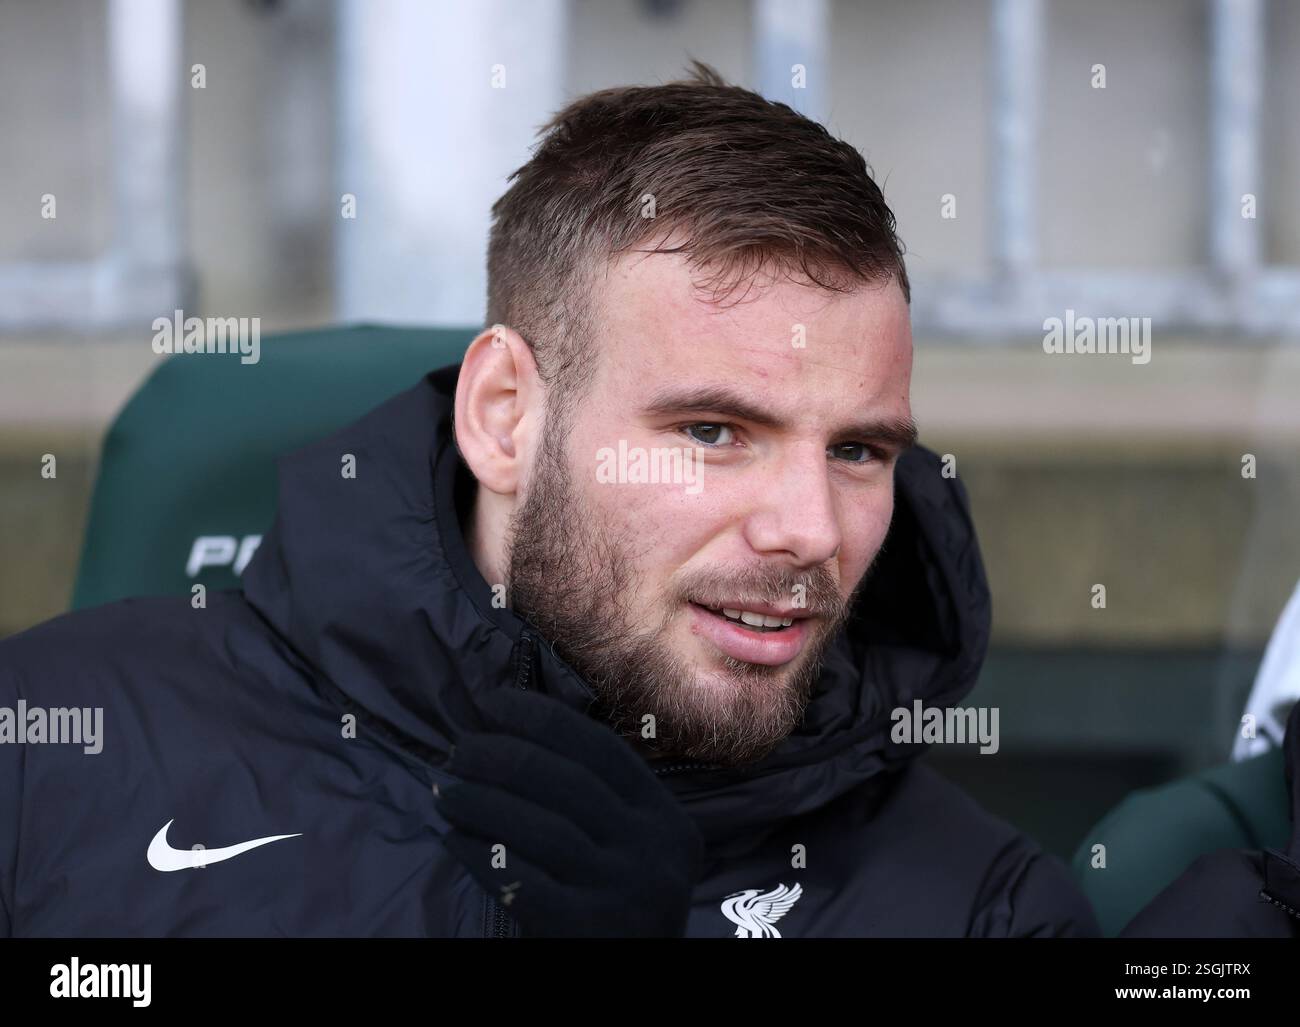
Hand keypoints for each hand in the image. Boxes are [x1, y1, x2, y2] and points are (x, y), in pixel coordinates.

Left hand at [435, 686, 705, 936]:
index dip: (543, 718)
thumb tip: (510, 732)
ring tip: (445, 792)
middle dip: (502, 755)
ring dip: (483, 802)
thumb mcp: (629, 849)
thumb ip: (596, 801)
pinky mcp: (591, 930)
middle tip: (458, 750)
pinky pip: (524, 881)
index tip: (493, 702)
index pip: (601, 748)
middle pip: (568, 781)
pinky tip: (454, 841)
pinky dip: (482, 856)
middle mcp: (656, 851)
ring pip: (543, 827)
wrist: (632, 983)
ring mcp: (628, 892)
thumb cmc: (615, 908)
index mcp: (666, 819)